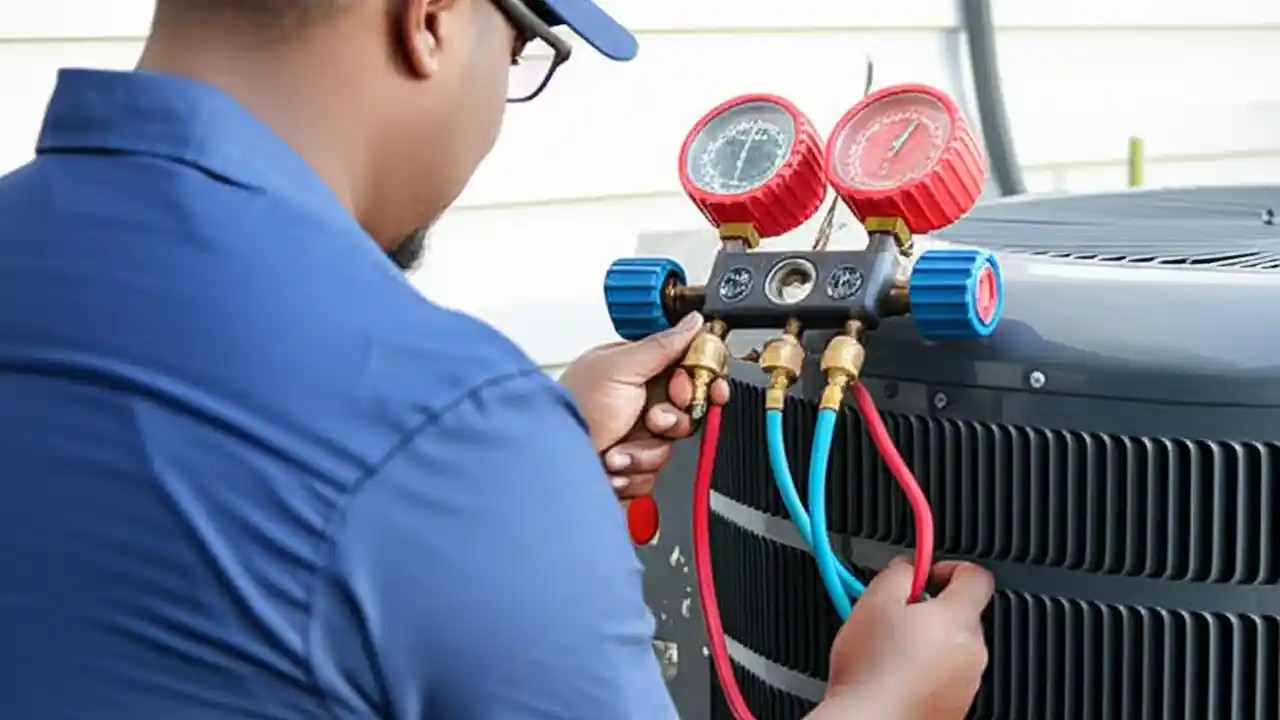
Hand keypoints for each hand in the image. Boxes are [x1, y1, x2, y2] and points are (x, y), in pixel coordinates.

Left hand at [558, 312, 729, 498]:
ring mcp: (633, 437)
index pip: (684, 371)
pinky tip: (612, 465)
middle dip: (671, 421)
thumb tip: (692, 322)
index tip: (698, 390)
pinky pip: (654, 474)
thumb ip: (661, 345)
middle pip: (685, 412)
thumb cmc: (574, 408)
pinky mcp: (630, 468)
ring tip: (618, 448)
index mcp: (635, 372)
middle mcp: (636, 403)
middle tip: (652, 419)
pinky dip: (634, 474)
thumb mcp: (619, 367)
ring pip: (671, 448)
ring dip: (645, 452)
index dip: (697, 383)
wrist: (552, 462)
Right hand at [810, 558, 993, 719]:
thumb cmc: (871, 669)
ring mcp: (966, 682)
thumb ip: (898, 573)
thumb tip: (908, 567)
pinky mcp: (955, 705)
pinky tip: (896, 674)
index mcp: (957, 619)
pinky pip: (946, 675)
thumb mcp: (875, 601)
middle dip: (931, 608)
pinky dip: (926, 670)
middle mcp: (972, 651)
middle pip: (961, 613)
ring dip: (927, 641)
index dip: (948, 568)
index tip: (925, 574)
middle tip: (896, 613)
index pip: (976, 577)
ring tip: (890, 648)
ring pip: (952, 646)